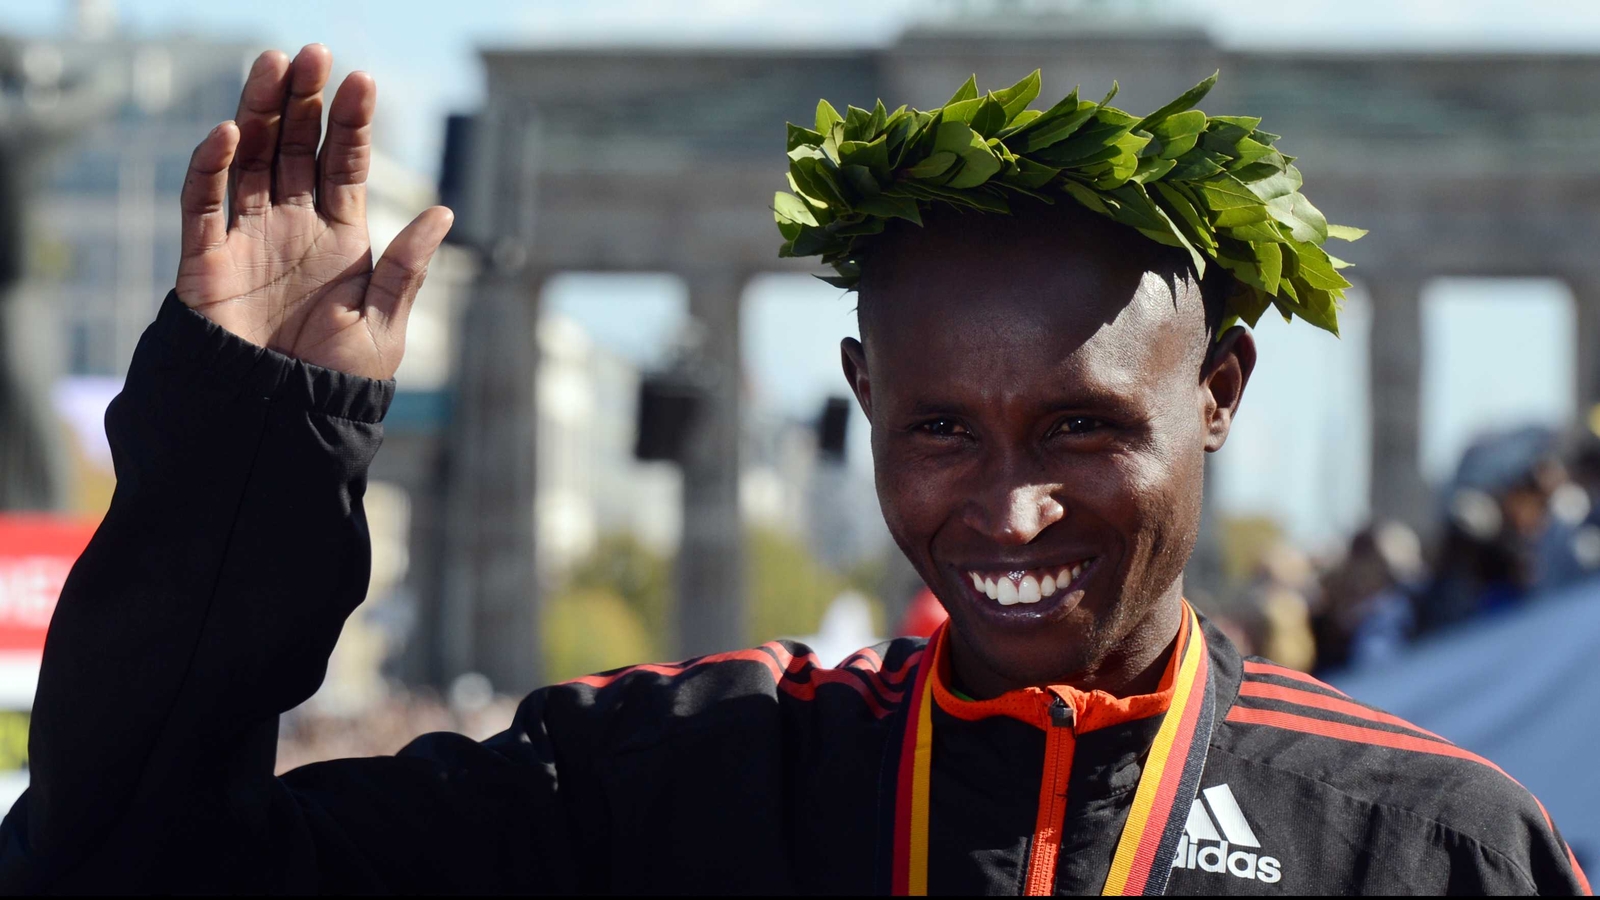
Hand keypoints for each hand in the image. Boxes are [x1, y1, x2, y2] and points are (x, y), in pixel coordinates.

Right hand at [175, 45, 452, 379]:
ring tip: (275, 64)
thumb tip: (445, 212)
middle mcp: (292, 228)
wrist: (283, 425)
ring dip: (260, 111)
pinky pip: (203, 202)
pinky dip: (212, 166)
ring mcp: (247, 239)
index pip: (343, 164)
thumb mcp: (383, 324)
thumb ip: (406, 268)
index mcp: (339, 238)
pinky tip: (233, 132)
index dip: (351, 122)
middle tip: (314, 52)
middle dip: (304, 99)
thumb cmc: (336, 383)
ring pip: (250, 158)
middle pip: (295, 147)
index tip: (364, 80)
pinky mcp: (205, 260)